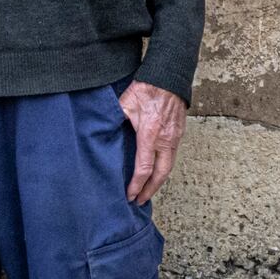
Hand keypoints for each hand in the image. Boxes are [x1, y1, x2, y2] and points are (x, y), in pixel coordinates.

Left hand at [117, 80, 185, 203]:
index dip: (136, 185)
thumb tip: (100, 134)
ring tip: (148, 191)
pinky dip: (165, 169)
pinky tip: (157, 172)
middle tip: (139, 201)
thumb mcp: (124, 104)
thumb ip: (113, 121)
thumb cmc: (146, 89)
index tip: (129, 195)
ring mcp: (175, 137)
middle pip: (160, 174)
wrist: (169, 77)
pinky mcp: (179, 134)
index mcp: (150, 134)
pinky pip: (173, 157)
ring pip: (169, 167)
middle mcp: (165, 139)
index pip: (144, 168)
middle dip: (150, 190)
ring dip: (159, 182)